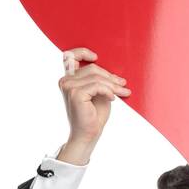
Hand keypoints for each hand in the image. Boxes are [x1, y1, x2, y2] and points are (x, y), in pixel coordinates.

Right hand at [57, 47, 130, 162]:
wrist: (88, 135)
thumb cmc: (93, 116)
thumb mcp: (99, 94)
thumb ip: (101, 81)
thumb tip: (116, 76)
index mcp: (68, 80)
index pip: (69, 56)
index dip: (82, 52)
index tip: (96, 57)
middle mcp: (65, 81)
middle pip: (92, 69)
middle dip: (110, 77)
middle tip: (123, 86)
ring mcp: (69, 87)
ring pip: (97, 77)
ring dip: (112, 85)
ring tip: (122, 93)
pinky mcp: (75, 93)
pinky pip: (98, 85)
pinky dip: (108, 91)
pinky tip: (112, 99)